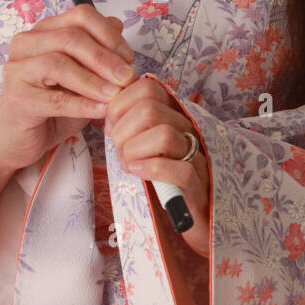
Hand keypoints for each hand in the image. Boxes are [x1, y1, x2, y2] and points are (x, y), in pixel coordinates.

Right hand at [0, 4, 136, 171]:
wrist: (25, 138)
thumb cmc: (54, 105)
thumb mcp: (82, 74)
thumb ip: (98, 50)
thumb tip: (118, 26)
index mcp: (45, 31)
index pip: (80, 16)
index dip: (109, 35)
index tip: (128, 56)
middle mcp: (26, 44)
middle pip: (70, 38)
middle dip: (104, 58)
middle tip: (126, 77)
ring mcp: (17, 70)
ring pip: (59, 64)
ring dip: (93, 80)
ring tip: (115, 94)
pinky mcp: (17, 98)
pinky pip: (55, 99)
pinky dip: (83, 104)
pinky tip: (101, 110)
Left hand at [104, 75, 210, 258]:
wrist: (192, 218)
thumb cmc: (162, 179)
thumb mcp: (144, 145)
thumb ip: (130, 125)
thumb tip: (106, 111)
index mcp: (173, 115)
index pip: (147, 87)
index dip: (120, 105)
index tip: (112, 127)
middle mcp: (188, 129)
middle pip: (149, 109)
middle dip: (122, 131)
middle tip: (120, 151)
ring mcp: (196, 156)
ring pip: (163, 134)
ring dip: (134, 151)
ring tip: (129, 165)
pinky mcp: (198, 185)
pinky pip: (178, 169)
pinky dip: (151, 169)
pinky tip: (140, 173)